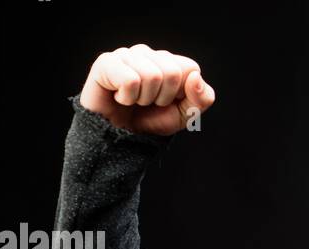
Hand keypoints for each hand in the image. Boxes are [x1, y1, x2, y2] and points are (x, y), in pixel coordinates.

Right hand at [79, 44, 215, 135]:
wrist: (119, 136)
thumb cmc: (150, 120)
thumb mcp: (185, 115)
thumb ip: (201, 98)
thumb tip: (195, 77)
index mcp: (168, 61)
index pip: (191, 68)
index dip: (182, 93)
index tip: (168, 101)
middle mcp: (147, 53)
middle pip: (172, 71)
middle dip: (163, 97)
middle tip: (148, 103)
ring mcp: (126, 55)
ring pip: (152, 76)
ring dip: (144, 99)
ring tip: (133, 100)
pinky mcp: (106, 62)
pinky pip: (130, 80)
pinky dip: (127, 98)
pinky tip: (119, 97)